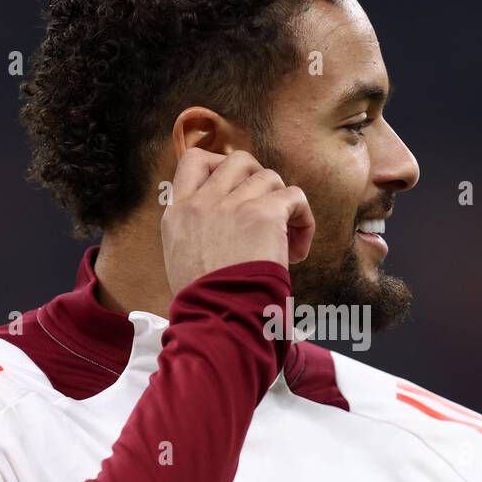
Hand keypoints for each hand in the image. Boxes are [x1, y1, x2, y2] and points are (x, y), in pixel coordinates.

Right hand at [161, 148, 314, 296]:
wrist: (216, 321)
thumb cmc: (204, 305)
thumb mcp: (180, 261)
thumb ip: (196, 232)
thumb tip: (223, 226)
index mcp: (178, 213)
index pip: (194, 161)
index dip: (220, 166)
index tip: (236, 189)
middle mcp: (202, 203)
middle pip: (237, 160)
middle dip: (257, 180)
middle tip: (266, 213)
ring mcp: (232, 205)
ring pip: (269, 177)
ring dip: (282, 203)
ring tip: (284, 239)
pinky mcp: (263, 214)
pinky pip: (295, 196)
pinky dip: (303, 220)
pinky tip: (297, 250)